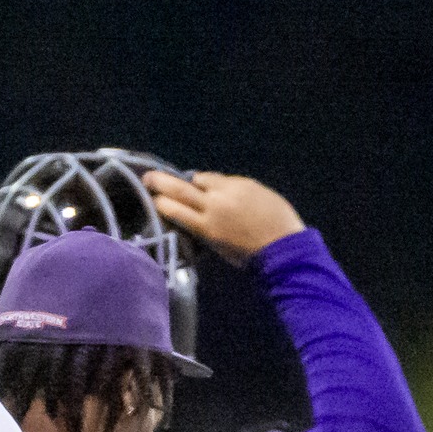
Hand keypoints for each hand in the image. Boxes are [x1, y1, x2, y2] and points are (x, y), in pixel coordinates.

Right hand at [143, 170, 305, 265]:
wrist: (284, 246)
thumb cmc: (248, 254)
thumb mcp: (216, 246)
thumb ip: (200, 228)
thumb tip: (187, 215)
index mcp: (205, 226)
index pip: (171, 207)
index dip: (158, 201)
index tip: (152, 198)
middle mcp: (214, 205)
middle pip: (179, 188)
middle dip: (160, 181)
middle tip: (148, 176)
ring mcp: (231, 191)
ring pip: (202, 178)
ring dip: (192, 181)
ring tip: (190, 185)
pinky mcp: (246, 183)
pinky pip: (224, 179)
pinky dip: (218, 185)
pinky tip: (221, 192)